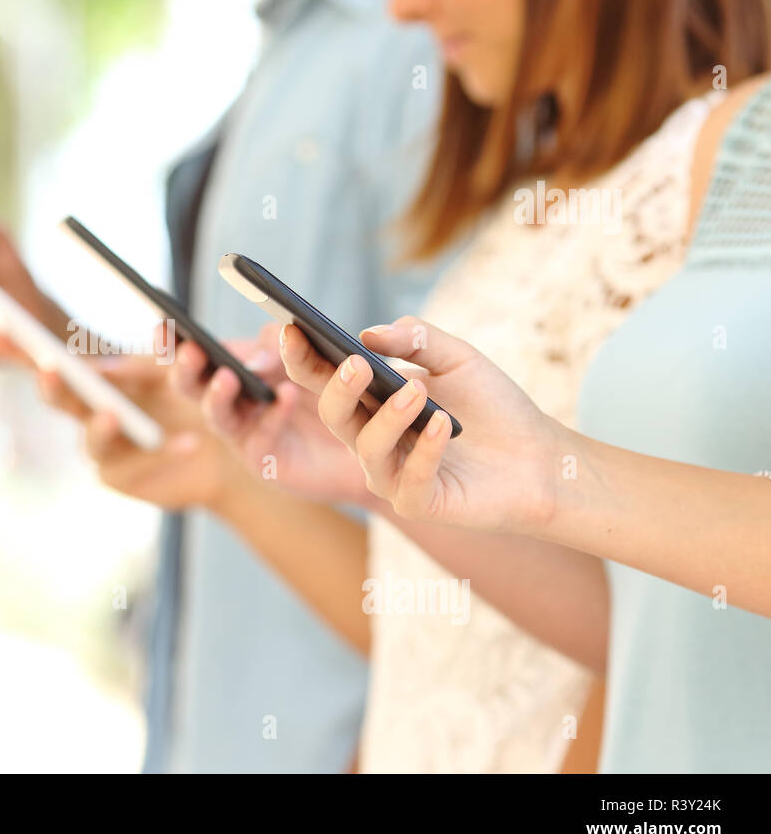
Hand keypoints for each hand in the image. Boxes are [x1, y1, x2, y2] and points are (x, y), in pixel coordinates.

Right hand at [37, 345, 243, 509]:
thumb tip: (104, 363)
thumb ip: (143, 360)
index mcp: (93, 377)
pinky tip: (188, 441)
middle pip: (60, 399)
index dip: (13, 347)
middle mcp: (87, 411)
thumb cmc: (187, 397)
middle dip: (53, 384)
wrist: (223, 442)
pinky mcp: (120, 477)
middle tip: (51, 368)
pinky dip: (162, 452)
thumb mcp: (170, 369)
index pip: (45, 358)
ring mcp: (101, 447)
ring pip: (92, 440)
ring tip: (112, 415)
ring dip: (100, 427)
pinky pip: (137, 463)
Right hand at [171, 323, 373, 505]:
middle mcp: (228, 402)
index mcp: (229, 368)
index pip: (192, 354)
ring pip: (218, 417)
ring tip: (228, 377)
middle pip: (191, 387)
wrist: (366, 431)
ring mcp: (242, 433)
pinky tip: (286, 396)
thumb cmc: (327, 383)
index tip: (165, 323)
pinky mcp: (265, 460)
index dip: (173, 342)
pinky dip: (272, 416)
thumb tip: (255, 361)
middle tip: (192, 352)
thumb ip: (279, 344)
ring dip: (218, 395)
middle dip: (186, 370)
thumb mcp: (305, 352)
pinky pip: (261, 438)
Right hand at [279, 315, 566, 533]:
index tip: (292, 329)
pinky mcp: (419, 504)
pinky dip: (425, 450)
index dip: (303, 358)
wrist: (542, 459)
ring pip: (368, 448)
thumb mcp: (458, 360)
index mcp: (371, 404)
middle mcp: (372, 440)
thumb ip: (417, 340)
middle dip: (337, 389)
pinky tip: (442, 425)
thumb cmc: (494, 409)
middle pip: (334, 416)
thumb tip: (369, 333)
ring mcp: (392, 475)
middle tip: (354, 363)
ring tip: (415, 390)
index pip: (324, 381)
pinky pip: (410, 479)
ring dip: (388, 417)